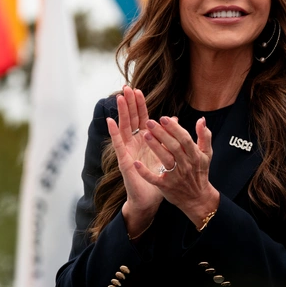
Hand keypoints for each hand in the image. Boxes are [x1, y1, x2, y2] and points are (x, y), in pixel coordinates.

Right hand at [105, 86, 162, 234]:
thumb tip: (175, 118)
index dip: (140, 105)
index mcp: (144, 140)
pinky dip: (113, 133)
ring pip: (123, 128)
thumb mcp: (166, 153)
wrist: (150, 199)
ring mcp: (127, 151)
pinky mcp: (124, 161)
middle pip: (131, 119)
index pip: (141, 118)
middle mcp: (134, 143)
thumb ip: (168, 135)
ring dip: (121, 113)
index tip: (138, 90)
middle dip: (129, 104)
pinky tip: (110, 121)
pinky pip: (118, 145)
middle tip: (126, 88)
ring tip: (118, 98)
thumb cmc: (157, 177)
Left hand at [134, 115, 219, 227]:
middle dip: (162, 134)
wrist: (197, 198)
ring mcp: (176, 176)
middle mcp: (186, 165)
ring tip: (145, 135)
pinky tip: (136, 163)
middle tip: (149, 122)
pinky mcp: (166, 186)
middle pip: (174, 147)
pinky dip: (145, 172)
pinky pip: (154, 179)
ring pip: (165, 160)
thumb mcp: (206, 154)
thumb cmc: (200, 172)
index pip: (185, 139)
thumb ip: (205, 136)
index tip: (163, 118)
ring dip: (155, 147)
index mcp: (195, 156)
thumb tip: (201, 120)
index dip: (174, 128)